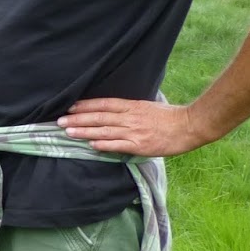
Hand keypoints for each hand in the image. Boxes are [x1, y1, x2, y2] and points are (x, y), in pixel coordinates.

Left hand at [58, 98, 208, 156]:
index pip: (104, 104)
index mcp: (132, 106)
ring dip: (84, 132)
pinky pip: (118, 145)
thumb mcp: (147, 106)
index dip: (85, 105)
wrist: (190, 126)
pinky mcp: (140, 145)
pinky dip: (103, 145)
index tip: (70, 106)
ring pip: (104, 131)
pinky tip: (90, 145)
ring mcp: (134, 132)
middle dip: (78, 118)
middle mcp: (130, 118)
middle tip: (59, 121)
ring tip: (68, 131)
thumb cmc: (169, 116)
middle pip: (99, 117)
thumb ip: (130, 109)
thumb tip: (112, 110)